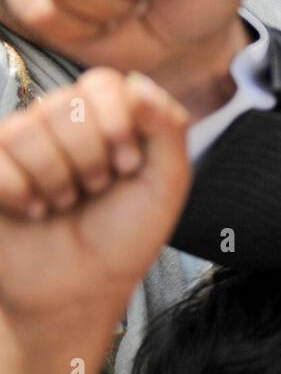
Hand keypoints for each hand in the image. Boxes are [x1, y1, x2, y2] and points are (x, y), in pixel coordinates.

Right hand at [0, 71, 190, 373]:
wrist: (80, 290)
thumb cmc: (124, 237)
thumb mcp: (166, 184)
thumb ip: (167, 128)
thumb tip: (139, 84)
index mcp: (108, 116)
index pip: (103, 83)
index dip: (116, 124)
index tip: (128, 165)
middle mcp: (63, 120)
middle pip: (64, 105)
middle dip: (88, 159)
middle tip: (94, 190)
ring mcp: (22, 141)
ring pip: (27, 129)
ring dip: (55, 179)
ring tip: (64, 202)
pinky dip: (19, 192)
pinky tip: (32, 210)